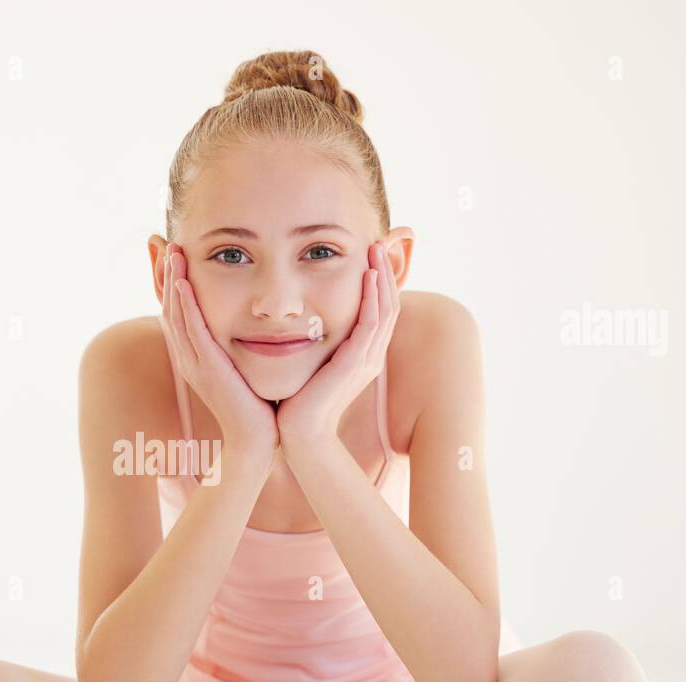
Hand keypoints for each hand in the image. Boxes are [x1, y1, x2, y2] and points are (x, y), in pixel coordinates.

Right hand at [160, 242, 278, 470]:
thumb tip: (251, 320)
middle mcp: (189, 357)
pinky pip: (192, 332)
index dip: (171, 282)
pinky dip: (186, 306)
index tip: (172, 253)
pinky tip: (183, 283)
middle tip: (164, 242)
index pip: (177, 311)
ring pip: (176, 315)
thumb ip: (239, 342)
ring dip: (173, 282)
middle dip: (166, 275)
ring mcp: (195, 363)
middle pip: (170, 308)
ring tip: (172, 252)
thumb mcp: (243, 365)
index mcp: (195, 355)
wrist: (258, 439)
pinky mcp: (207, 369)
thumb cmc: (257, 404)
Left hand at [275, 240, 401, 450]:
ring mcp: (366, 360)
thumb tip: (299, 320)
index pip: (378, 310)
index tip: (369, 255)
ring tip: (376, 250)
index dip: (378, 282)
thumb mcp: (309, 364)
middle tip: (379, 242)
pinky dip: (373, 298)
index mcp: (361, 355)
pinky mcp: (356, 363)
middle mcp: (369, 355)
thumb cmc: (297, 403)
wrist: (299, 435)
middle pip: (388, 305)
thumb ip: (312, 343)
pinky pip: (372, 324)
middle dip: (385, 273)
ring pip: (385, 310)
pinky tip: (368, 276)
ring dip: (382, 278)